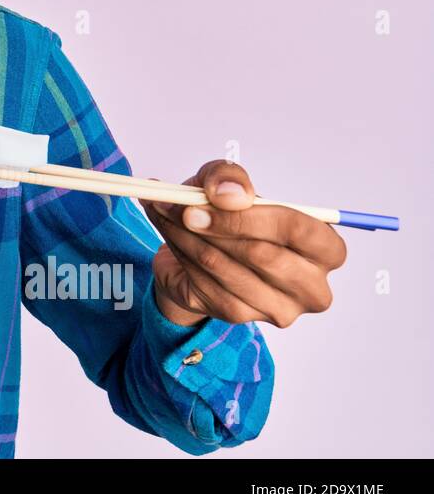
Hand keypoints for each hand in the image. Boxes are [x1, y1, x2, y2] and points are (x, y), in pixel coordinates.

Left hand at [144, 160, 346, 327]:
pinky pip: (205, 283)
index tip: (207, 201)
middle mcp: (311, 286)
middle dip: (215, 227)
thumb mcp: (228, 183)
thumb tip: (229, 195)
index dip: (251, 216)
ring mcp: (278, 308)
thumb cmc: (230, 214)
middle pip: (264, 255)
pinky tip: (173, 237)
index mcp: (325, 248)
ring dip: (188, 238)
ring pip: (226, 268)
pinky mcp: (241, 316)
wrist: (202, 251)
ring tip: (167, 214)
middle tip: (180, 208)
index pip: (298, 230)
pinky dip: (182, 255)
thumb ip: (230, 177)